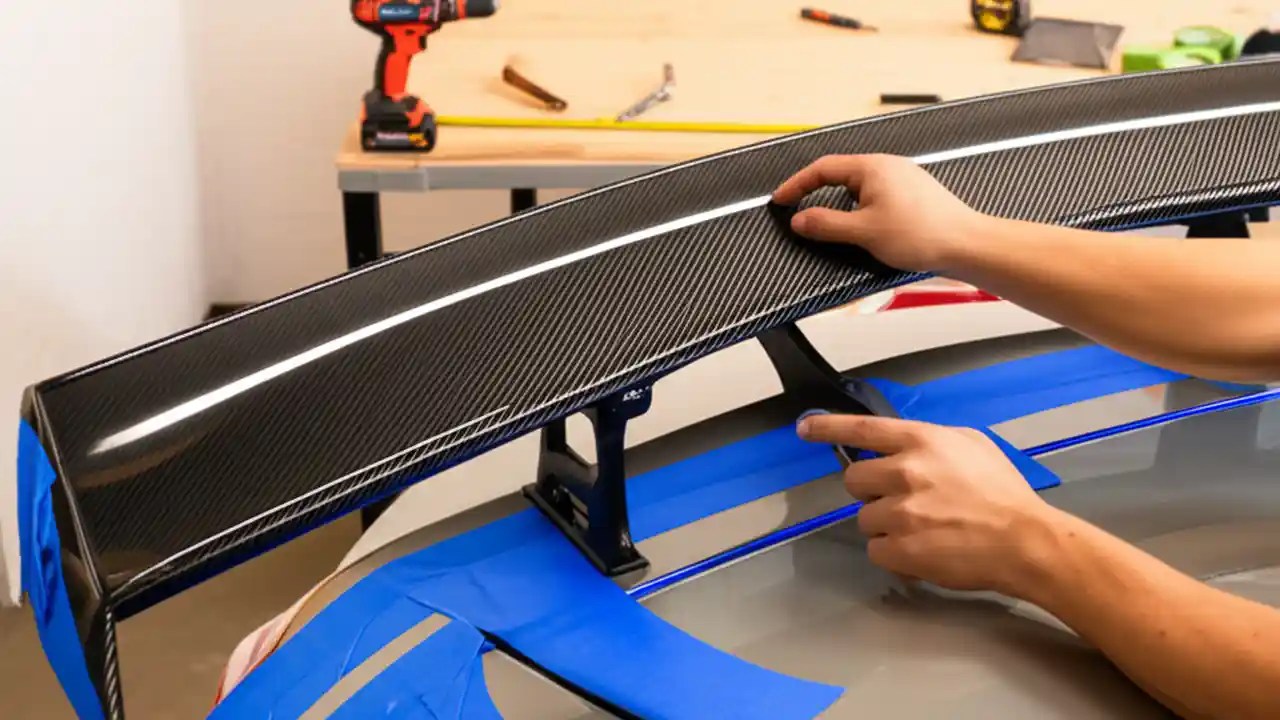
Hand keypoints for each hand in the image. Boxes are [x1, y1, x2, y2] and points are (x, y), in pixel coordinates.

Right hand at [772, 154, 986, 273]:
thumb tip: (799, 219)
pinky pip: (875, 196)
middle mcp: (887, 166)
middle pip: (839, 175)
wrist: (966, 244)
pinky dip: (858, 210)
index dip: (797, 185)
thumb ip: (825, 224)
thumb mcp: (863, 232)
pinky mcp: (913, 194)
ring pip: (858, 187)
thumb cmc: (921, 234)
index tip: (780, 200)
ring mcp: (902, 178)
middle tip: (797, 211)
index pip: (822, 168)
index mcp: (872, 167)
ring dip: (839, 204)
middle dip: (816, 193)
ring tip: (827, 225)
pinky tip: (859, 228)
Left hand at [797, 412, 1056, 595]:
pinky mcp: (901, 548)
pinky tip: (921, 552)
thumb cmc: (1003, 492)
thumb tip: (902, 447)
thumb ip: (931, 441)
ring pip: (865, 519)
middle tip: (900, 501)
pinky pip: (876, 551)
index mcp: (921, 441)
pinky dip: (893, 555)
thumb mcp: (972, 445)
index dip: (828, 427)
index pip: (861, 429)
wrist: (1025, 541)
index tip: (805, 428)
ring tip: (922, 531)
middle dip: (871, 492)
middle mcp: (905, 472)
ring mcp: (901, 512)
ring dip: (886, 526)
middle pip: (853, 480)